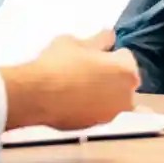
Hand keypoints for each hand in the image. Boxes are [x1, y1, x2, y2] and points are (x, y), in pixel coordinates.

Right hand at [0, 30, 139, 130]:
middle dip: (111, 74)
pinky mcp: (94, 126)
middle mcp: (125, 96)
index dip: (109, 53)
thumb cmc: (58, 66)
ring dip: (102, 91)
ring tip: (77, 84)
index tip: (95, 53)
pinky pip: (97, 111)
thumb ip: (98, 40)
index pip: (126, 57)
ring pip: (111, 98)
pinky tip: (72, 98)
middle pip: (123, 80)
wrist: (37, 95)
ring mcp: (110, 114)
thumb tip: (107, 37)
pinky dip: (90, 106)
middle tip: (87, 67)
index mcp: (126, 71)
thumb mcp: (75, 42)